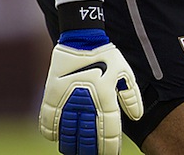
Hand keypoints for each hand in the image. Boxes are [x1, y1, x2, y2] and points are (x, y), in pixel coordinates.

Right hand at [39, 29, 143, 154]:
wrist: (82, 40)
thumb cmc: (107, 57)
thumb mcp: (125, 73)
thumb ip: (131, 96)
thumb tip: (136, 117)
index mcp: (105, 99)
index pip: (108, 133)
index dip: (110, 147)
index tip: (111, 154)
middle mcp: (86, 104)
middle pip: (86, 138)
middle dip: (90, 150)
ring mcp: (66, 101)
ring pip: (67, 135)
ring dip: (71, 145)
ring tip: (75, 150)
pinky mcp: (51, 97)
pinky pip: (47, 123)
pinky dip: (52, 133)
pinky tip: (57, 137)